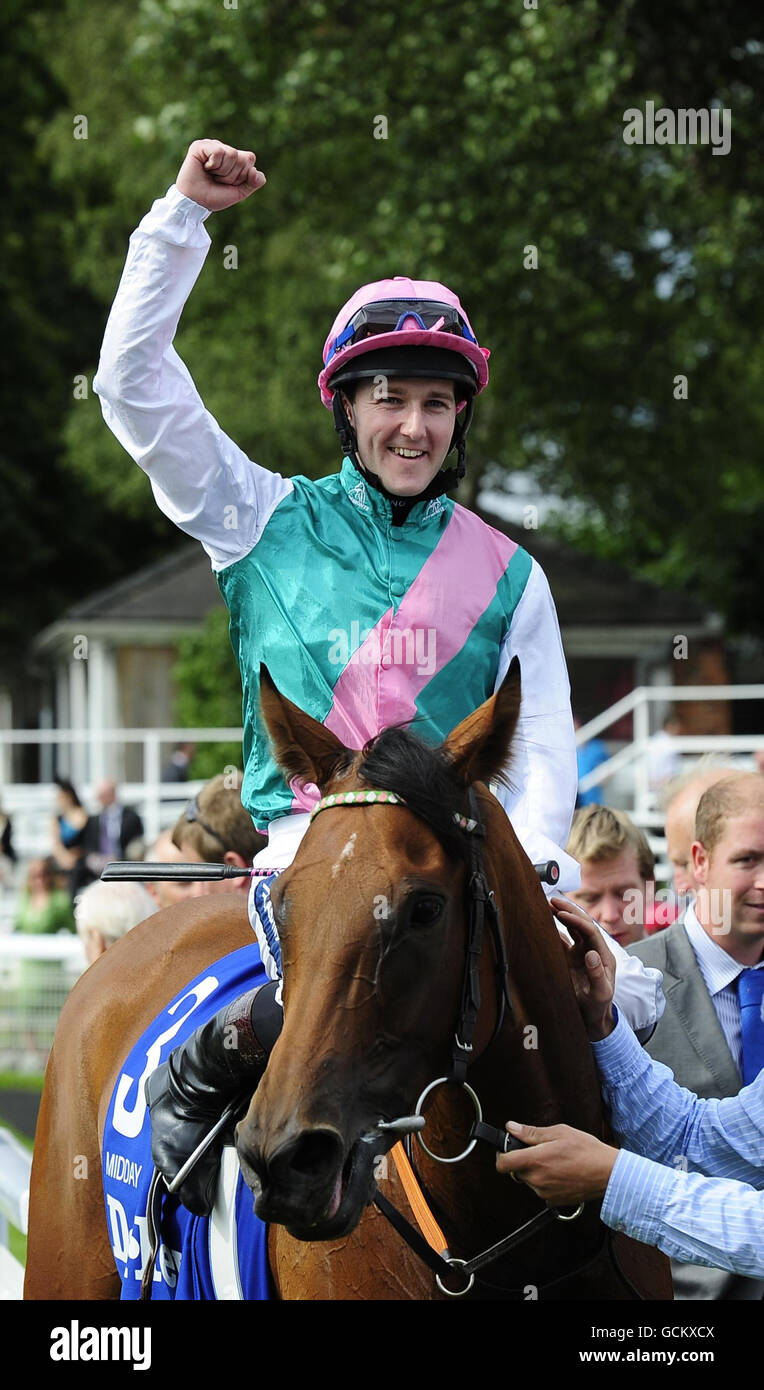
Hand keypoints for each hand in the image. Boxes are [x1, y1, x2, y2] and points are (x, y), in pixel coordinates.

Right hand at [176, 139, 265, 211]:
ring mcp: (212, 145)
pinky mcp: (200, 145)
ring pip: (232, 154)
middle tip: (218, 180)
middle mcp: (224, 149)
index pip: (250, 158)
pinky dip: (214, 165)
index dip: (242, 175)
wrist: (196, 202)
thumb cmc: (215, 196)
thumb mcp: (240, 192)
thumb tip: (256, 171)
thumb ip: (254, 182)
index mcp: (234, 158)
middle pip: (242, 157)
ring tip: (211, 174)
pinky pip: (219, 151)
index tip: (229, 183)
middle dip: (232, 175)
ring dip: (222, 171)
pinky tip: (204, 168)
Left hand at [496, 1120, 618, 1204]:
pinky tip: (561, 1172)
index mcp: (535, 1161)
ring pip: (529, 1180)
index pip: (503, 1164)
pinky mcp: (554, 1201)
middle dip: (523, 1160)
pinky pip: (541, 1189)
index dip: (502, 1155)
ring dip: (536, 1171)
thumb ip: (531, 1132)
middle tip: (541, 1150)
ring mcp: (545, 1193)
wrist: (607, 1173)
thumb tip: (512, 1128)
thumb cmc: (586, 1150)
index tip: (507, 1149)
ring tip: (555, 1161)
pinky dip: (546, 1181)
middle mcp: (537, 1180)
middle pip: (516, 1171)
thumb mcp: (558, 1132)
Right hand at [551, 895, 616, 1039]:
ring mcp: (580, 954)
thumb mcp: (601, 994)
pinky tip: (544, 922)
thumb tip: (591, 954)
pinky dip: (553, 930)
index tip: (562, 914)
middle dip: (568, 910)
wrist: (592, 1018)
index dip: (577, 920)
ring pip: (571, 930)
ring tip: (547, 905)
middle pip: (581, 924)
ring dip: (561, 916)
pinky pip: (562, 941)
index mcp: (602, 955)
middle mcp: (592, 950)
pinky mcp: (570, 960)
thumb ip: (598, 975)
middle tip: (552, 900)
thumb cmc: (598, 1007)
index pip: (590, 931)